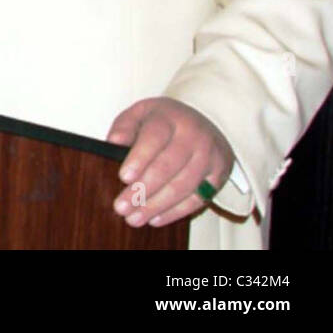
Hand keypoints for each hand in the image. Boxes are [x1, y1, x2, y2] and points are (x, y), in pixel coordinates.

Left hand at [107, 96, 233, 228]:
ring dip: (157, 205)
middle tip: (122, 206)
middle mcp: (193, 135)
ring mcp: (209, 155)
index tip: (124, 177)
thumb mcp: (140, 114)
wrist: (199, 121)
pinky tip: (156, 218)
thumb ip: (125, 126)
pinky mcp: (219, 174)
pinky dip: (176, 211)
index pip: (154, 138)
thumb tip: (113, 142)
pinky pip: (198, 198)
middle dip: (143, 189)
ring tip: (135, 218)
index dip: (139, 158)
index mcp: (170, 117)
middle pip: (168, 166)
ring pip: (183, 185)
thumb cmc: (162, 121)